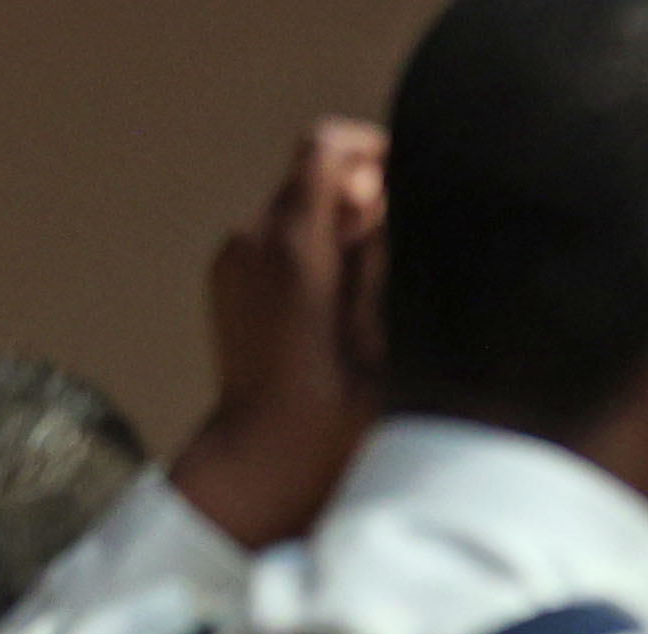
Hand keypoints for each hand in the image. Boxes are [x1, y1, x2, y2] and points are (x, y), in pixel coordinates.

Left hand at [171, 122, 385, 547]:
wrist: (259, 470)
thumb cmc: (333, 423)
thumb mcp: (386, 342)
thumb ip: (386, 259)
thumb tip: (387, 196)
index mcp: (293, 247)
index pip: (328, 149)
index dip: (376, 151)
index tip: (417, 184)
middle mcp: (253, 240)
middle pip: (315, 177)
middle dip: (367, 200)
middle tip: (416, 252)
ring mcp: (235, 261)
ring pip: (299, 212)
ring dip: (344, 232)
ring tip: (387, 290)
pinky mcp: (229, 284)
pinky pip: (280, 244)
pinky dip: (317, 256)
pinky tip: (348, 311)